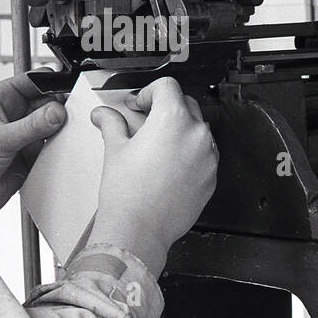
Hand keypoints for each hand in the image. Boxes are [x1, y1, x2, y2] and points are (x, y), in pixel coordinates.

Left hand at [0, 74, 65, 229]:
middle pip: (49, 101)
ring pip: (53, 122)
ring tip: (56, 137)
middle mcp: (15, 112)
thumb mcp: (1, 139)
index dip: (52, 85)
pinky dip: (58, 146)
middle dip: (59, 110)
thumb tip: (57, 112)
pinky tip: (55, 151)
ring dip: (59, 129)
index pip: (34, 81)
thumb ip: (32, 126)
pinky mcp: (33, 150)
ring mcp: (25, 131)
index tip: (65, 97)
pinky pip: (53, 143)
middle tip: (64, 121)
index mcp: (2, 97)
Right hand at [86, 77, 217, 275]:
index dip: (148, 92)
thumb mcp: (115, 150)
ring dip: (180, 129)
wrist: (139, 230)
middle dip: (165, 107)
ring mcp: (207, 156)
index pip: (166, 87)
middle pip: (185, 103)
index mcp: (172, 119)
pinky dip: (190, 152)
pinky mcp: (211, 176)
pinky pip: (204, 154)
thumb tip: (105, 115)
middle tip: (145, 120)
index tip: (137, 105)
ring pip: (198, 129)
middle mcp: (195, 134)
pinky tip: (169, 165)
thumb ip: (112, 124)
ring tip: (157, 144)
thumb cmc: (128, 194)